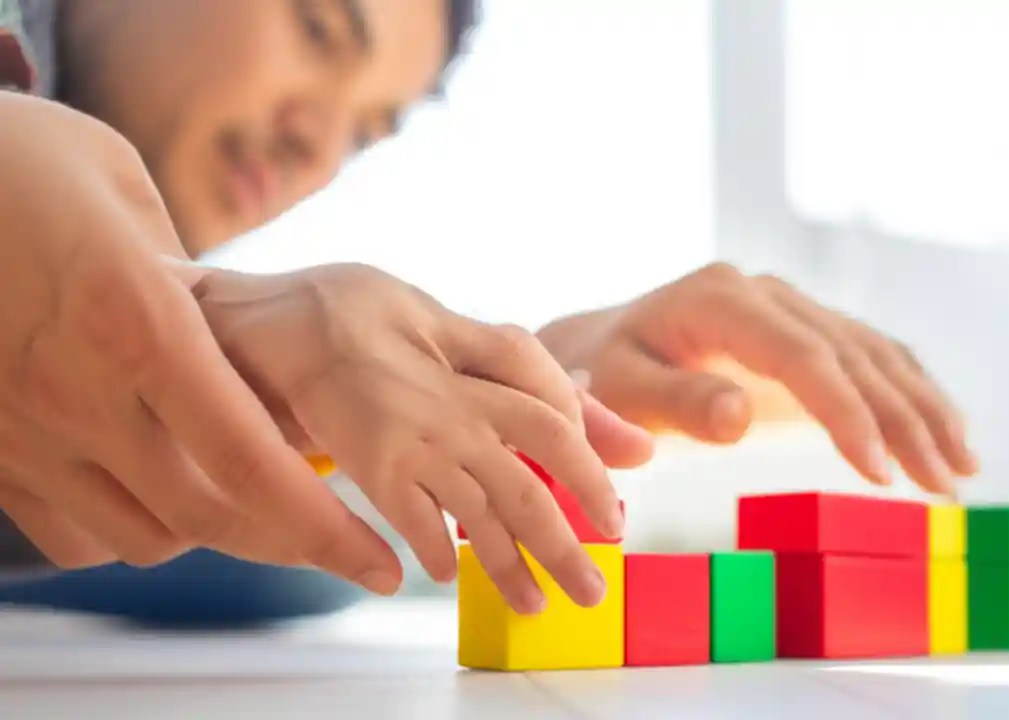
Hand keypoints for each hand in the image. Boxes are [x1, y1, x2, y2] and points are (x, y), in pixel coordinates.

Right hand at [0, 94, 397, 589]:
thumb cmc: (17, 165)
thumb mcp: (127, 194)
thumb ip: (191, 284)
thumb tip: (246, 347)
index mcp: (137, 325)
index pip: (249, 463)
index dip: (324, 529)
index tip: (376, 560)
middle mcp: (79, 395)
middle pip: (209, 519)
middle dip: (294, 547)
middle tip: (347, 553)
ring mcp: (23, 433)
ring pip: (143, 540)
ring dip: (214, 534)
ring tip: (254, 502)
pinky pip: (70, 535)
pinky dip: (130, 532)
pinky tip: (159, 493)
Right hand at [186, 263, 650, 611]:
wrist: (250, 316)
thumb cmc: (344, 311)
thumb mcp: (430, 317)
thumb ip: (505, 359)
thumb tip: (578, 405)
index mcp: (470, 349)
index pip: (554, 407)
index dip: (590, 460)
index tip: (608, 508)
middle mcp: (454, 390)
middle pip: (541, 458)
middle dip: (571, 530)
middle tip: (591, 589)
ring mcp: (414, 427)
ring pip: (486, 502)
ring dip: (512, 562)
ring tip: (532, 604)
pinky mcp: (369, 457)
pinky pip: (418, 517)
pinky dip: (435, 550)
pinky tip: (446, 577)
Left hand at [537, 263, 978, 494]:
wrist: (597, 347)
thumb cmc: (601, 375)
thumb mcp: (619, 389)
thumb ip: (677, 400)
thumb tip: (742, 416)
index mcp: (722, 298)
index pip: (803, 355)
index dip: (848, 413)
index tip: (882, 474)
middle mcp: (767, 293)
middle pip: (853, 354)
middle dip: (904, 422)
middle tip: (944, 488)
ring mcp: (791, 307)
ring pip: (876, 354)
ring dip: (925, 410)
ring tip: (963, 471)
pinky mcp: (805, 333)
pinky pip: (871, 359)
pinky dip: (913, 396)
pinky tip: (948, 436)